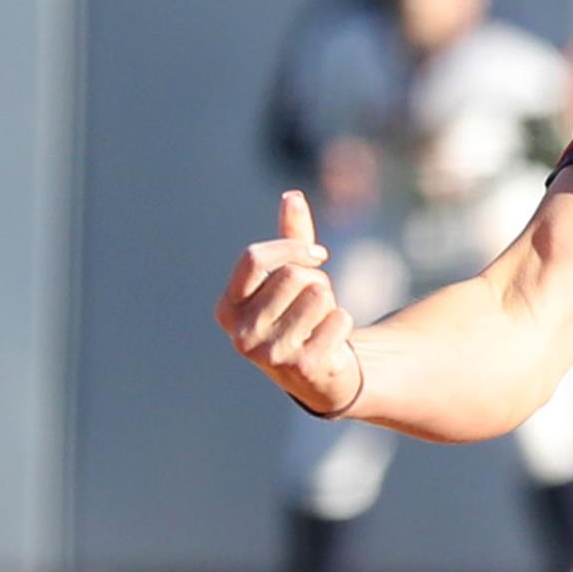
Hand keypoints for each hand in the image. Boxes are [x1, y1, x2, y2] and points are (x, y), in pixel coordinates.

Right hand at [216, 190, 362, 415]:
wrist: (322, 375)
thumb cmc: (301, 317)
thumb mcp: (293, 278)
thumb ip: (291, 239)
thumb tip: (292, 196)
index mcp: (229, 307)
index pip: (254, 258)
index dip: (292, 248)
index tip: (319, 255)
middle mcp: (240, 333)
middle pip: (294, 275)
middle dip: (317, 281)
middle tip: (316, 304)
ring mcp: (269, 355)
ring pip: (318, 295)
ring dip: (330, 304)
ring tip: (320, 323)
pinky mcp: (302, 369)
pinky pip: (339, 320)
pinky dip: (343, 324)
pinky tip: (331, 342)